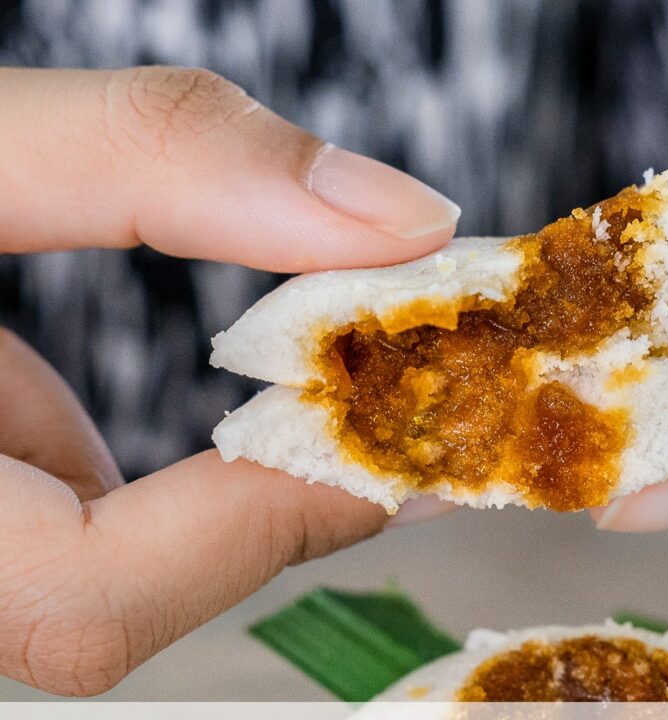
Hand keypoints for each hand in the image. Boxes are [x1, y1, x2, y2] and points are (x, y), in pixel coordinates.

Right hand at [0, 66, 457, 694]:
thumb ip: (158, 157)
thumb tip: (393, 211)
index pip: (85, 598)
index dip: (259, 523)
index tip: (387, 434)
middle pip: (108, 602)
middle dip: (267, 510)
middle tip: (391, 418)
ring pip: (90, 568)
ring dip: (220, 488)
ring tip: (330, 400)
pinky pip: (49, 519)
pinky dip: (131, 470)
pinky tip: (190, 406)